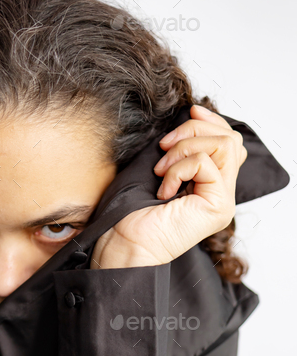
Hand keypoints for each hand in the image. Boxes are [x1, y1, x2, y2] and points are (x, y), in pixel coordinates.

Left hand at [91, 104, 247, 269]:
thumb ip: (182, 147)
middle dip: (194, 130)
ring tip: (161, 171)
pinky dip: (178, 169)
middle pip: (230, 138)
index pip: (229, 141)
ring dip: (184, 149)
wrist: (125, 244)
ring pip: (224, 145)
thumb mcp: (160, 168)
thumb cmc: (132, 212)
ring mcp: (223, 201)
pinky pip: (205, 163)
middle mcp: (221, 193)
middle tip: (163, 147)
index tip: (190, 111)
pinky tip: (164, 189)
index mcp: (209, 184)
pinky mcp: (218, 206)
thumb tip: (195, 114)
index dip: (211, 121)